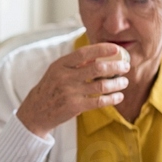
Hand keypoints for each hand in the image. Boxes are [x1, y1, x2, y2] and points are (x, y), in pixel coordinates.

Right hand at [15, 43, 129, 137]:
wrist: (36, 112)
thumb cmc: (50, 88)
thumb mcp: (56, 72)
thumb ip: (74, 64)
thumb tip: (98, 55)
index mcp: (60, 65)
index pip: (84, 53)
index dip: (102, 49)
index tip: (117, 49)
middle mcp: (65, 77)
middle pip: (97, 68)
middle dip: (116, 67)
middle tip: (125, 67)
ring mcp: (70, 92)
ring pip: (101, 85)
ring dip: (117, 83)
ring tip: (124, 82)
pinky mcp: (75, 106)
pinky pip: (99, 101)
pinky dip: (112, 98)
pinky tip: (119, 96)